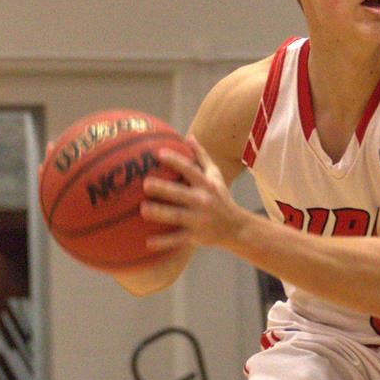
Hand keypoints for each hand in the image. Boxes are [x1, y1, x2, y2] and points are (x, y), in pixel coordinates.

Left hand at [141, 135, 242, 250]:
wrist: (236, 228)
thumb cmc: (221, 197)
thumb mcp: (216, 176)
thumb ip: (202, 157)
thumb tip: (188, 136)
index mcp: (205, 185)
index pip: (190, 170)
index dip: (175, 161)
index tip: (159, 154)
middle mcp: (202, 201)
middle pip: (180, 193)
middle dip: (163, 189)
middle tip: (145, 183)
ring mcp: (198, 220)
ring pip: (176, 216)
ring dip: (160, 213)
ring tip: (143, 210)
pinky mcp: (195, 237)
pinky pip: (177, 240)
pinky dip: (163, 242)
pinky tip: (148, 243)